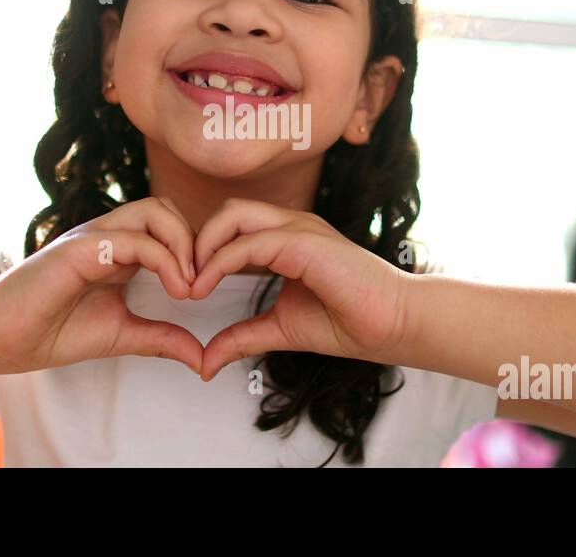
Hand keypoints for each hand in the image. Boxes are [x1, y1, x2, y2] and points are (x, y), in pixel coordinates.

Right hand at [0, 197, 202, 374]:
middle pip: (165, 208)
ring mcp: (93, 237)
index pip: (168, 226)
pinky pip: (133, 239)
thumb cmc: (54, 330)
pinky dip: (164, 260)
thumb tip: (202, 358)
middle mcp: (108, 236)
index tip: (202, 293)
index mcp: (118, 250)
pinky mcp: (81, 248)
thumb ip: (162, 338)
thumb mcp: (123, 334)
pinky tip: (175, 291)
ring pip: (153, 211)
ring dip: (183, 244)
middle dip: (194, 241)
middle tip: (200, 284)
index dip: (194, 252)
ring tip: (188, 286)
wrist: (3, 337)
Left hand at [187, 198, 414, 381]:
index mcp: (286, 239)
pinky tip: (206, 288)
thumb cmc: (349, 322)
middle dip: (196, 242)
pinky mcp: (304, 241)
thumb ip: (241, 338)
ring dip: (203, 247)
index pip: (232, 226)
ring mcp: (299, 228)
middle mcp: (291, 225)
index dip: (203, 252)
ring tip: (192, 284)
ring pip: (232, 215)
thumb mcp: (280, 329)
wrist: (394, 324)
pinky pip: (249, 243)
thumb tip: (204, 364)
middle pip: (226, 211)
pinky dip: (219, 263)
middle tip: (182, 282)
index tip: (186, 288)